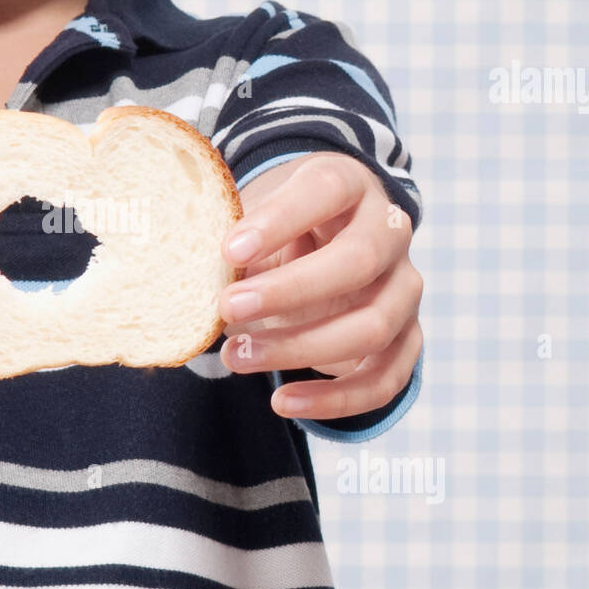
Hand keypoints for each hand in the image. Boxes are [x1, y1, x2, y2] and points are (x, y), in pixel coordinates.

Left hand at [217, 152, 422, 419]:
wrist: (321, 250)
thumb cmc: (276, 233)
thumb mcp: (253, 221)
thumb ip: (230, 242)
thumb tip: (181, 277)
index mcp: (348, 185)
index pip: (326, 189)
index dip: (280, 219)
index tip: (228, 249)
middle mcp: (389, 232)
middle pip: (358, 260)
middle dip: (289, 291)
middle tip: (226, 308)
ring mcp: (404, 288)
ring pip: (374, 325)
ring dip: (301, 347)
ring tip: (238, 357)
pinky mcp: (407, 339)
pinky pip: (384, 378)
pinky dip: (334, 399)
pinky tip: (282, 402)